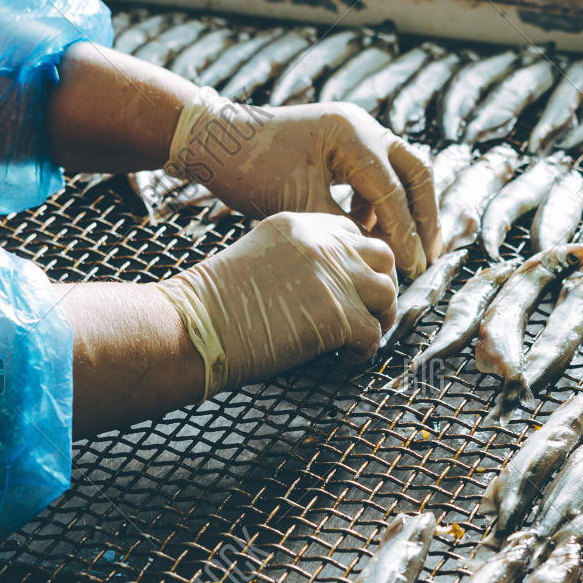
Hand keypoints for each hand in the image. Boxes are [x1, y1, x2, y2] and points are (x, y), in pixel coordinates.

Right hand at [154, 211, 396, 397]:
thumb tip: (325, 285)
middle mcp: (322, 244)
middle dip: (382, 283)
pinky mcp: (338, 316)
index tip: (358, 284)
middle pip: (382, 256)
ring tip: (363, 335)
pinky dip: (365, 352)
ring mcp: (333, 278)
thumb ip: (296, 259)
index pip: (353, 232)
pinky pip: (373, 335)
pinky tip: (346, 358)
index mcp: (300, 225)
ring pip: (387, 294)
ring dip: (379, 318)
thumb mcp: (257, 256)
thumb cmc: (214, 303)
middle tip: (372, 310)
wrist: (196, 326)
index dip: (361, 261)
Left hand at [165, 90, 439, 274]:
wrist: (213, 142)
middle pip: (415, 172)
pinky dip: (382, 205)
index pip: (393, 191)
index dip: (406, 234)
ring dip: (407, 211)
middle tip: (429, 257)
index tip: (414, 269)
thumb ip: (345, 231)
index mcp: (351, 134)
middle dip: (425, 217)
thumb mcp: (300, 206)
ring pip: (401, 172)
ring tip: (410, 251)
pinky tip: (374, 236)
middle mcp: (361, 125)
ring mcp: (354, 130)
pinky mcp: (343, 143)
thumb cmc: (250, 171)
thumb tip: (381, 259)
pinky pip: (377, 174)